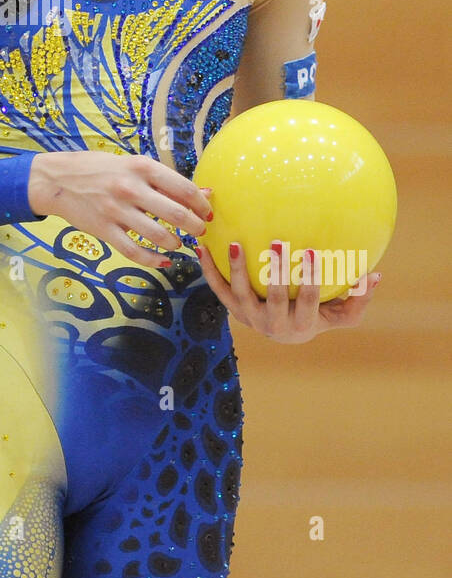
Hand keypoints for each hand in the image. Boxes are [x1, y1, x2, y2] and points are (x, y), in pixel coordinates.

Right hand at [27, 151, 211, 268]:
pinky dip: (153, 260)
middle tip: (200, 232)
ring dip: (174, 243)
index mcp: (142, 167)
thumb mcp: (133, 166)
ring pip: (158, 235)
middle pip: (176, 214)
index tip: (208, 213)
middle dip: (194, 227)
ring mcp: (116, 211)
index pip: (184, 189)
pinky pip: (134, 251)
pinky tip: (163, 261)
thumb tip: (205, 192)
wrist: (58, 180)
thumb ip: (166, 180)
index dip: (202, 204)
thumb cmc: (100, 169)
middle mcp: (130, 188)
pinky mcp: (104, 230)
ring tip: (178, 243)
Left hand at [196, 241, 381, 343]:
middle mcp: (272, 324)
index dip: (309, 279)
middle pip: (274, 298)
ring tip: (236, 243)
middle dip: (276, 273)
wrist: (283, 334)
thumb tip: (376, 275)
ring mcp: (249, 317)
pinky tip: (202, 246)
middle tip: (279, 244)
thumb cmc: (316, 318)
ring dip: (237, 269)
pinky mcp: (232, 308)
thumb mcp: (339, 315)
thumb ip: (358, 299)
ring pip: (241, 293)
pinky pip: (218, 288)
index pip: (307, 301)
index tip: (313, 252)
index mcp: (300, 325)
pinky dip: (209, 269)